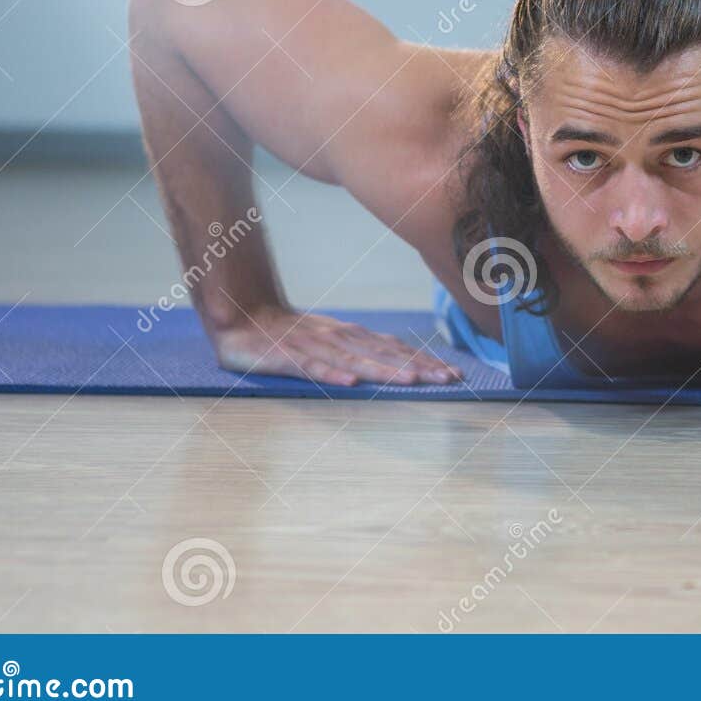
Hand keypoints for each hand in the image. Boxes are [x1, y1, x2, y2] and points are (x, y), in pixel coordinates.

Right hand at [209, 306, 462, 387]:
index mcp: (354, 337)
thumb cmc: (296, 335)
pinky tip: (349, 382)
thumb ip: (367, 350)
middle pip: (385, 356)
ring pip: (355, 360)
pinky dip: (331, 374)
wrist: (245, 318)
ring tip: (411, 381)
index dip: (426, 362)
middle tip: (448, 379)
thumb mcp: (336, 340)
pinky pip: (312, 367)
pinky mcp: (288, 357)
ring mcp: (315, 347)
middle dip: (419, 368)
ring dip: (384, 371)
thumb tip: (407, 364)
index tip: (455, 375)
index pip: (397, 350)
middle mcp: (341, 338)